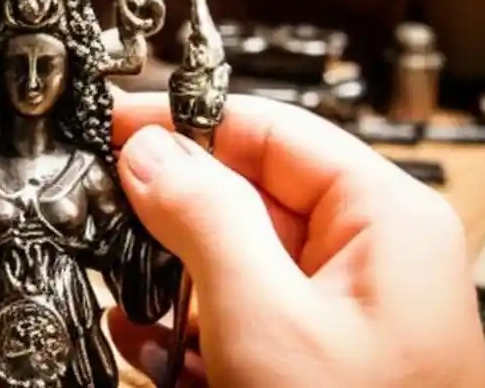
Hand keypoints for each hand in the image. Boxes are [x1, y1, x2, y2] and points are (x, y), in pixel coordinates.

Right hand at [107, 93, 484, 387]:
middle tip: (100, 211)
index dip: (188, 121)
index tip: (116, 123)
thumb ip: (204, 217)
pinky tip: (145, 339)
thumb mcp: (264, 317)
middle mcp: (370, 258)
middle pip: (250, 195)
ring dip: (171, 275)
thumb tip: (152, 150)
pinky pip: (242, 317)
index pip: (271, 131)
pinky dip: (189, 326)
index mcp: (384, 220)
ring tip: (122, 291)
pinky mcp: (315, 363)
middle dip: (171, 211)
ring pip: (238, 261)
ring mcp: (343, 316)